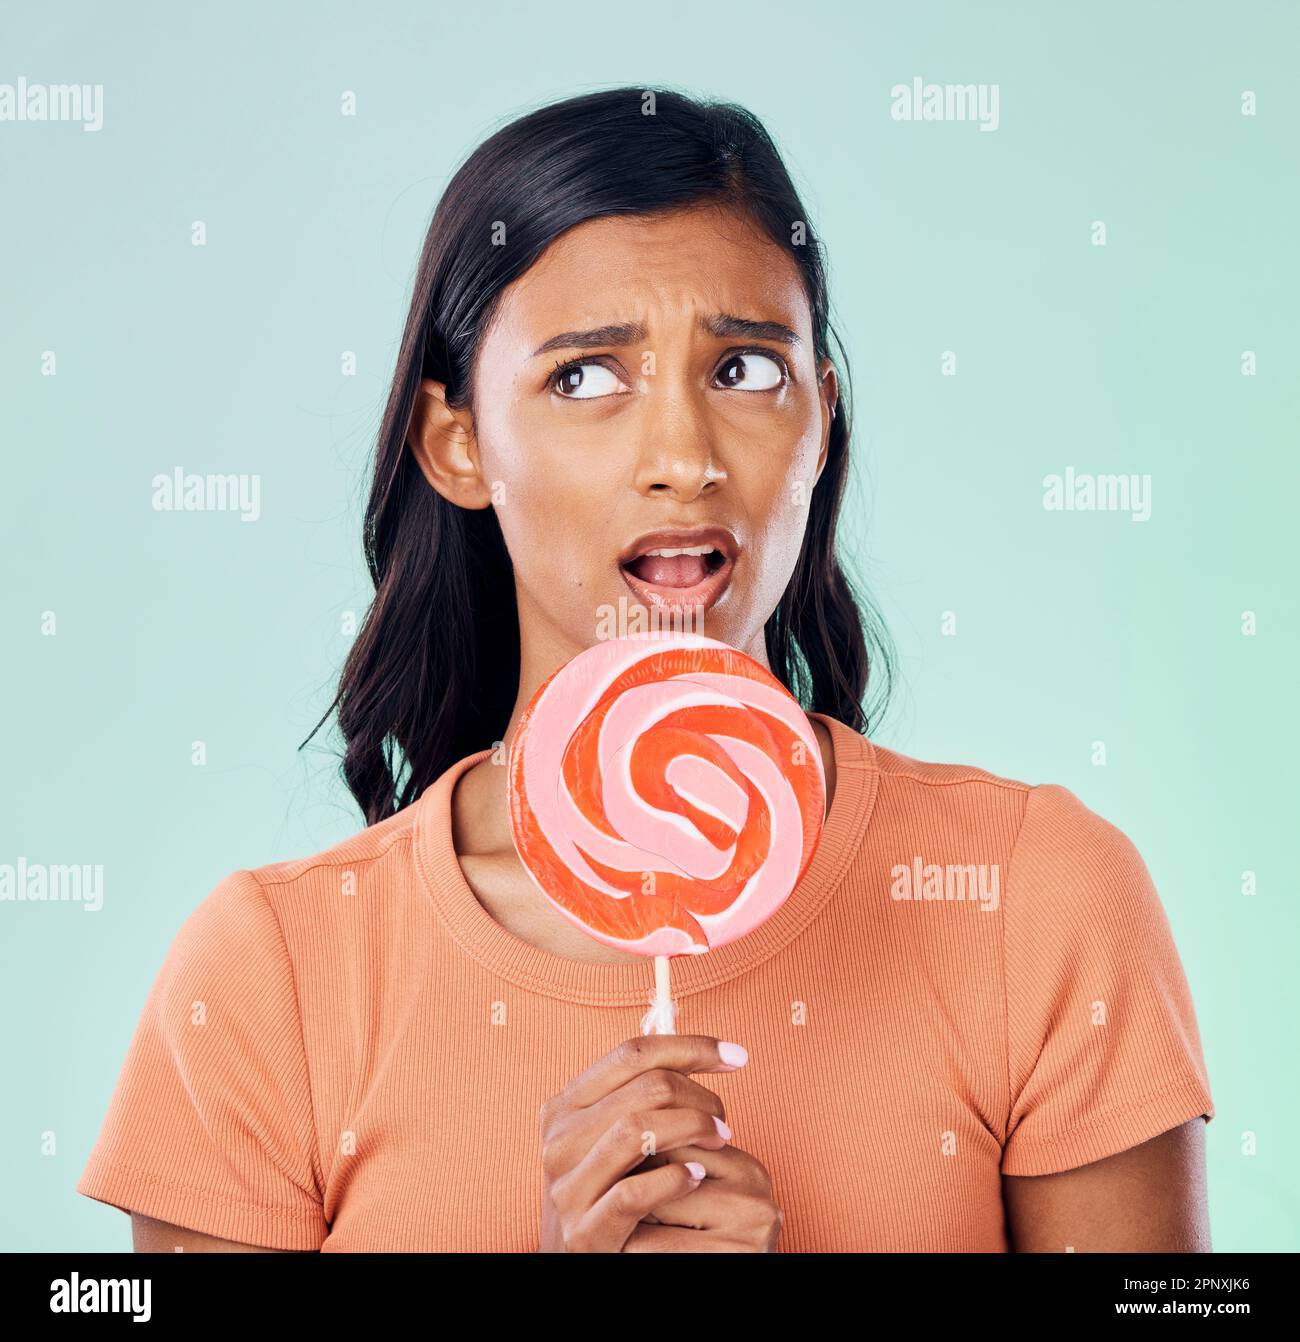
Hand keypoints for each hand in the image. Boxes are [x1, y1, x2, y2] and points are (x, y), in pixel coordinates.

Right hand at [538, 1034, 779, 1251]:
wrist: (580, 1263)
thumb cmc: (610, 1191)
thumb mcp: (613, 1137)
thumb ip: (641, 1097)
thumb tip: (703, 1054)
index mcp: (565, 1106)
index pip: (632, 1053)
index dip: (689, 1047)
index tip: (736, 1056)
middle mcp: (559, 1139)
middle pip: (645, 1087)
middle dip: (699, 1095)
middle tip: (725, 1119)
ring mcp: (567, 1186)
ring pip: (637, 1129)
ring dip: (692, 1128)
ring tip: (719, 1141)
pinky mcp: (584, 1232)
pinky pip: (634, 1193)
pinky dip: (674, 1179)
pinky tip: (697, 1175)